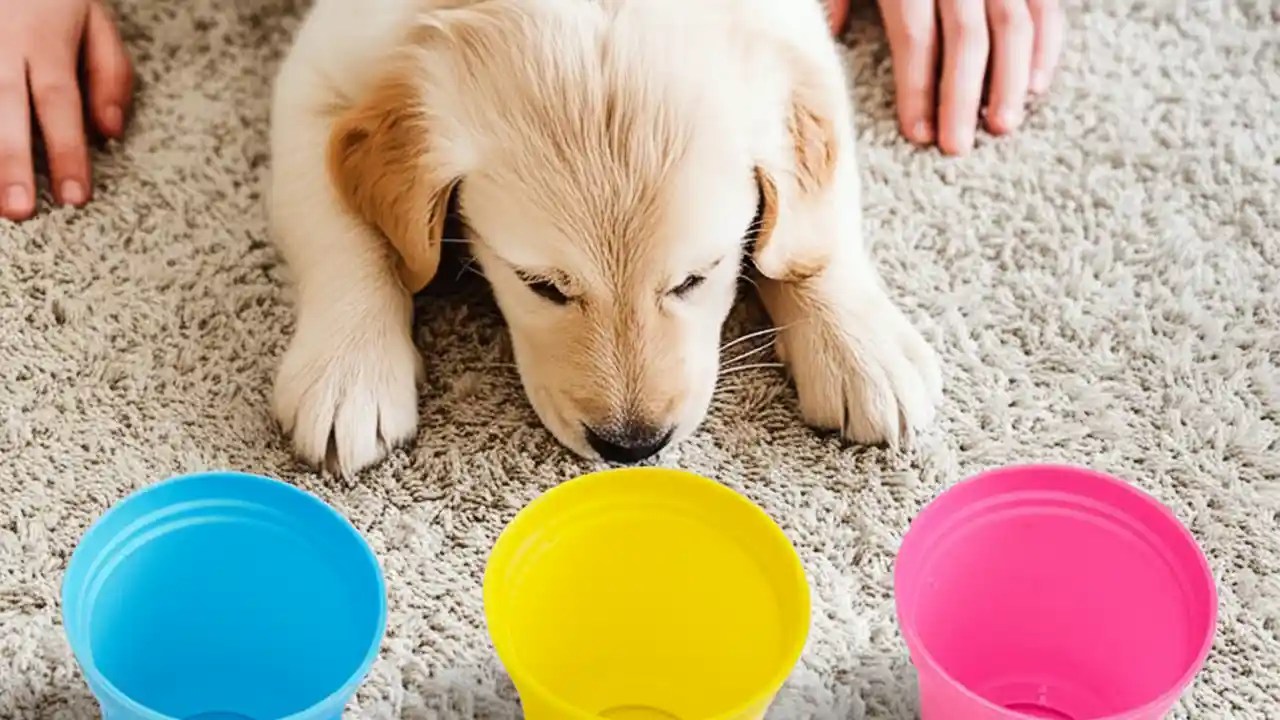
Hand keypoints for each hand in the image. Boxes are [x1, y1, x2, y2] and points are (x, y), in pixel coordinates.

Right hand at [0, 0, 132, 220]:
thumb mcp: (96, 20)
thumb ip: (109, 75)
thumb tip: (110, 132)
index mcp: (45, 39)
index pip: (60, 103)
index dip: (66, 152)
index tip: (75, 198)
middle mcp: (0, 45)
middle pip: (6, 108)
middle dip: (12, 163)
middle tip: (20, 212)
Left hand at [875, 0, 1064, 154]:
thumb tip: (833, 29)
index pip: (916, 37)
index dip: (918, 88)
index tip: (917, 132)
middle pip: (966, 39)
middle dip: (962, 97)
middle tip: (957, 146)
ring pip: (1014, 24)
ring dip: (1011, 80)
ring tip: (1002, 125)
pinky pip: (1045, 6)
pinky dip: (1046, 45)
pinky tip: (1036, 85)